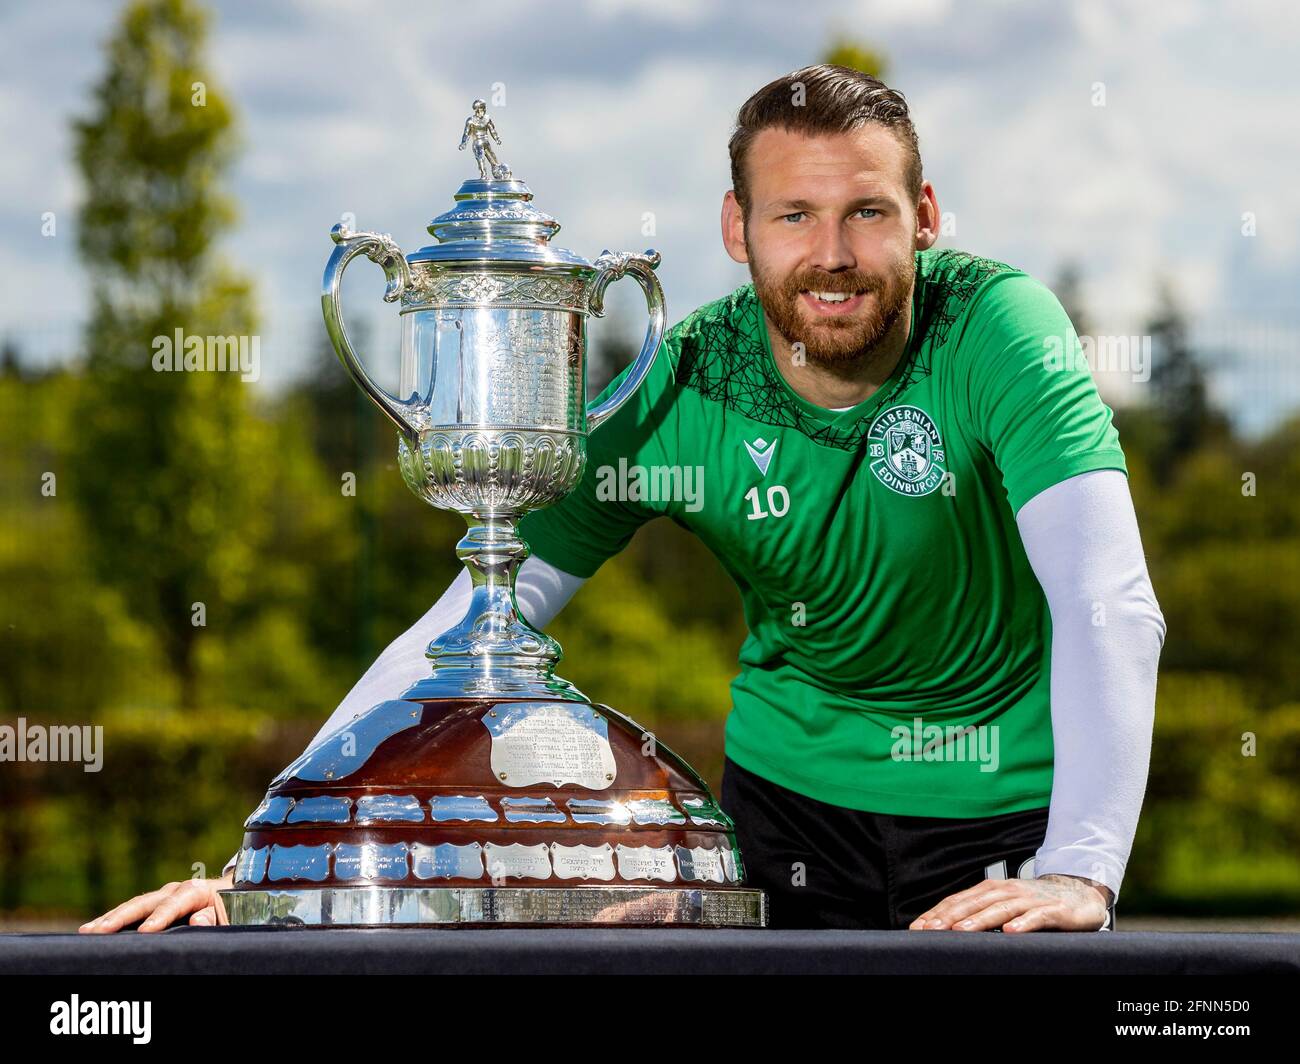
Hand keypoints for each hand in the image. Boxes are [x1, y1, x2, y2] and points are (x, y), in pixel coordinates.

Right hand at [78, 871, 233, 932]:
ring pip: (133, 907)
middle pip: (145, 902)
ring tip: (87, 932)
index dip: (160, 917)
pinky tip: (93, 930)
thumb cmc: (235, 908)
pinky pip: (132, 912)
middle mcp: (176, 890)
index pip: (175, 903)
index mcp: (197, 891)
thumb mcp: (231, 914)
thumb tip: (198, 918)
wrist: (237, 895)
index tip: (145, 932)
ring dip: (110, 918)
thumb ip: (216, 916)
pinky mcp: (154, 905)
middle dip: (121, 917)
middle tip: (98, 931)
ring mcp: (162, 896)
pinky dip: (113, 920)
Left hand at [907, 874, 1111, 932]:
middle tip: (931, 930)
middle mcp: (1008, 890)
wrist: (1080, 894)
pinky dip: (1024, 923)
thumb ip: (981, 914)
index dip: (938, 913)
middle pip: (975, 903)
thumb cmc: (1036, 903)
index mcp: (992, 890)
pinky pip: (1037, 916)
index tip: (918, 928)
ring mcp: (1031, 899)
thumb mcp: (1005, 906)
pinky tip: (1011, 932)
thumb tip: (949, 930)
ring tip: (961, 930)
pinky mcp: (1054, 910)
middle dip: (951, 916)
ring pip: (1001, 908)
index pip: (959, 900)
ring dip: (980, 919)